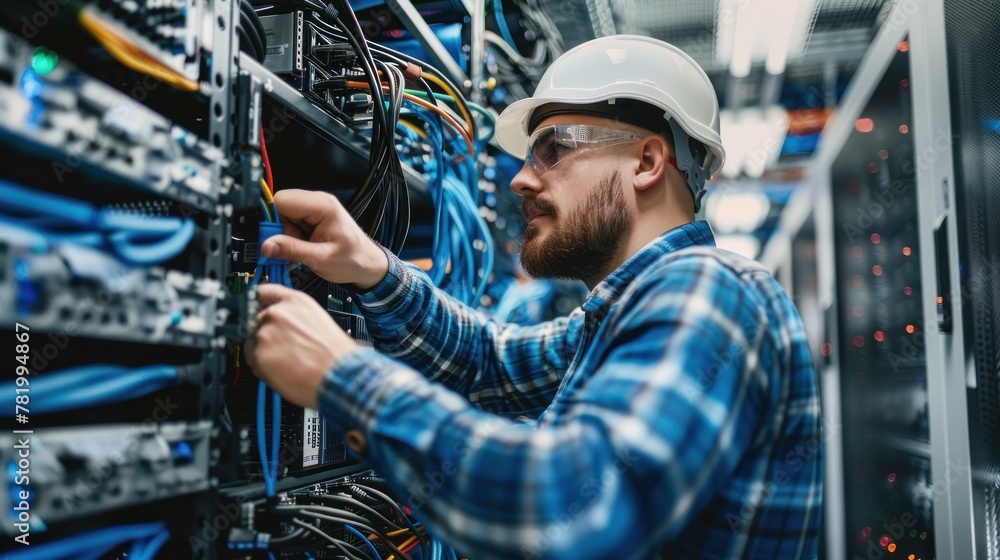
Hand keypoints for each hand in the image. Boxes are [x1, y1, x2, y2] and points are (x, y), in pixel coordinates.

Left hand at [245, 284, 359, 408]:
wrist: (338, 373)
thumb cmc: (336, 352)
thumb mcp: (318, 319)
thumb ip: (296, 316)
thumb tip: (284, 324)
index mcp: (294, 301)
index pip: (263, 291)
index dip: (258, 301)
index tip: (253, 306)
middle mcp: (276, 313)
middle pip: (257, 320)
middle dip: (266, 333)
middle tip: (282, 347)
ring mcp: (264, 334)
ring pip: (253, 341)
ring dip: (265, 351)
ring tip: (287, 362)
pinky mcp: (258, 355)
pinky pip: (253, 361)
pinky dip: (263, 367)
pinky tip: (283, 371)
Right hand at [262, 189, 388, 289]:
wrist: (368, 265)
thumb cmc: (354, 260)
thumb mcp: (321, 259)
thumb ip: (292, 250)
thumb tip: (266, 246)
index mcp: (322, 206)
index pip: (282, 200)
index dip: (270, 218)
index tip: (267, 238)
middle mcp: (317, 203)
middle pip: (280, 209)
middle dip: (277, 231)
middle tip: (283, 251)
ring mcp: (314, 211)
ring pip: (282, 219)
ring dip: (284, 238)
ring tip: (297, 255)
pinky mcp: (312, 221)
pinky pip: (290, 226)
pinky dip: (289, 240)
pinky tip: (299, 253)